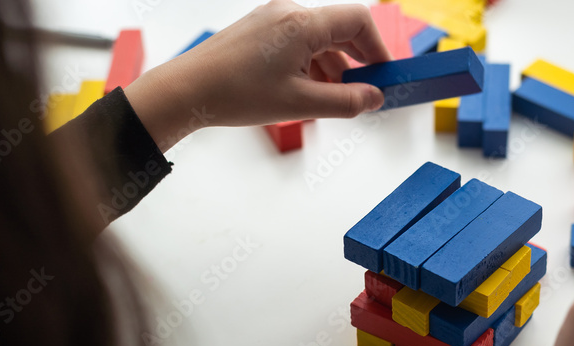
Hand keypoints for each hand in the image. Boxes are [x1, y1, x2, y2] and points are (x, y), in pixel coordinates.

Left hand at [124, 0, 390, 149]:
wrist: (188, 90)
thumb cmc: (236, 93)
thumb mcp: (300, 104)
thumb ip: (345, 101)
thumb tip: (374, 98)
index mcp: (302, 24)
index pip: (358, 21)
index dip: (378, 49)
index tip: (385, 75)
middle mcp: (289, 13)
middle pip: (340, 29)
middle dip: (357, 62)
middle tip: (365, 93)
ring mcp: (273, 19)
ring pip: (320, 39)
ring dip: (333, 68)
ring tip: (332, 101)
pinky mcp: (262, 30)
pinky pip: (299, 43)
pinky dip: (312, 65)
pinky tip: (307, 92)